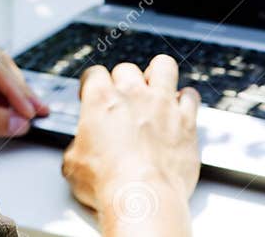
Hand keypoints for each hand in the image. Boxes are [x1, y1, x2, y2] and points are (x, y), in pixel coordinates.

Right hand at [62, 55, 199, 236]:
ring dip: (157, 74)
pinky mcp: (186, 121)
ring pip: (163, 66)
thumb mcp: (73, 166)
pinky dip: (185, 100)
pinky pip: (191, 96)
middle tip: (123, 100)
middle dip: (123, 81)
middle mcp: (133, 95)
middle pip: (127, 69)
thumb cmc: (107, 184)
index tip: (92, 95)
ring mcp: (162, 104)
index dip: (91, 84)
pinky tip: (179, 109)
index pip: (94, 73)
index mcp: (101, 100)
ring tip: (155, 88)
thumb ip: (77, 147)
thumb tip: (79, 151)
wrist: (142, 198)